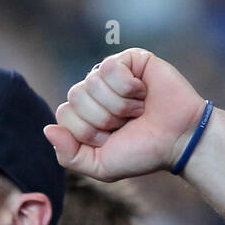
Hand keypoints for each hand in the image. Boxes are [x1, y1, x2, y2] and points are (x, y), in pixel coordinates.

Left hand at [44, 48, 206, 180]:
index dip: (87, 131)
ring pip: (92, 82)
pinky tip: (143, 93)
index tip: (110, 139)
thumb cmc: (142, 152)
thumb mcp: (100, 166)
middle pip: (75, 96)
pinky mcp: (129, 59)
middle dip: (102, 118)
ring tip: (138, 110)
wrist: (178, 140)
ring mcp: (110, 74)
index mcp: (83, 115)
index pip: (63, 114)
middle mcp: (93, 92)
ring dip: (119, 105)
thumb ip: (69, 156)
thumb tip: (46, 129)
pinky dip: (128, 87)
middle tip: (125, 124)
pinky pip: (111, 67)